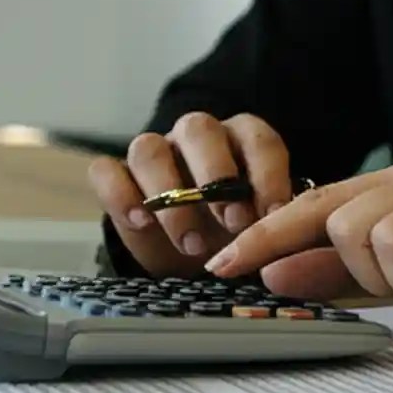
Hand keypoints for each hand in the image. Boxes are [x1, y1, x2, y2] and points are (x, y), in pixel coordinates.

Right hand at [88, 112, 293, 276]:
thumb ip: (272, 224)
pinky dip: (120, 195)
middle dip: (216, 176)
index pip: (255, 138)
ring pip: (148, 148)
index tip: (272, 215)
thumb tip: (286, 231)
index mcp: (238, 141)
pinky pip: (105, 171)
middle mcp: (193, 139)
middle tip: (232, 222)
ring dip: (169, 194)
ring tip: (189, 241)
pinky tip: (141, 222)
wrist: (188, 263)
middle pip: (197, 129)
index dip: (266, 173)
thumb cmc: (231, 237)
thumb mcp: (258, 233)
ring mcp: (152, 154)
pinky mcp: (115, 177)